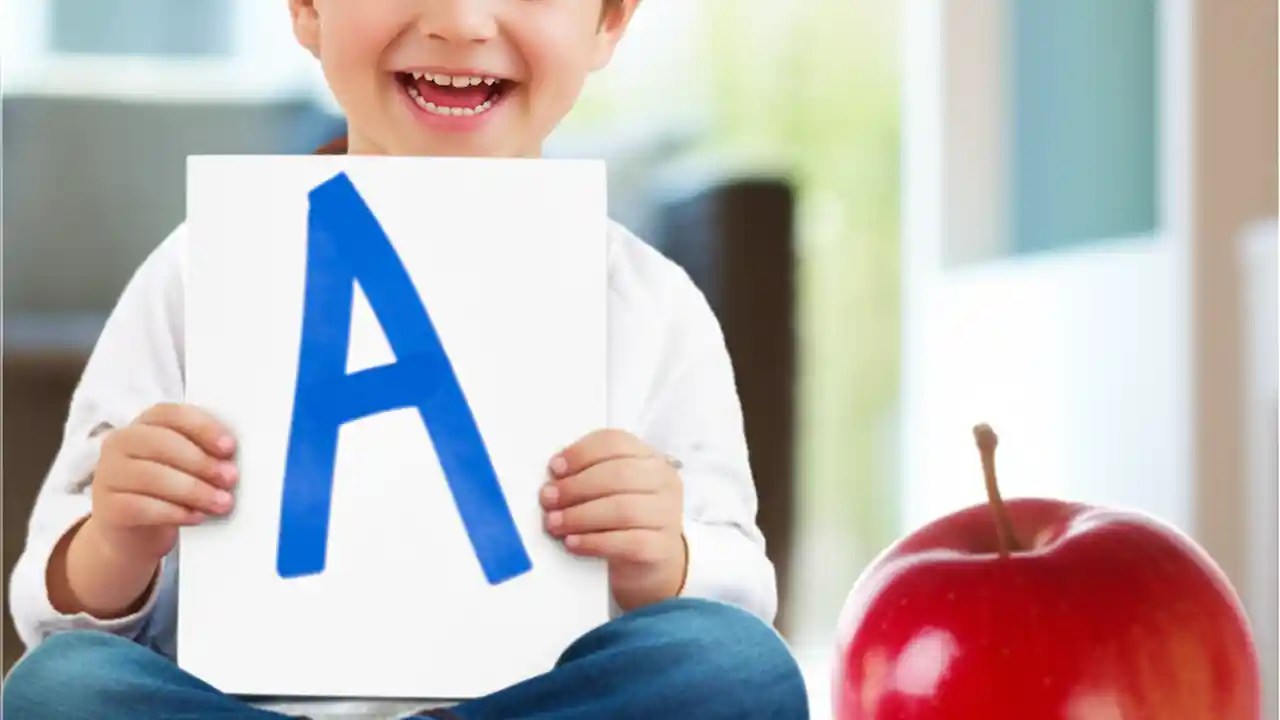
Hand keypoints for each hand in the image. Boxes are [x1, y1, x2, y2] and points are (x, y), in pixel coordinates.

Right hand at [90, 403, 238, 562]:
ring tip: (221, 502)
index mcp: (143, 425)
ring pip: (152, 477)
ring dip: (194, 490)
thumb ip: (202, 453)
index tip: (229, 446)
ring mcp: (108, 475)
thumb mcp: (183, 467)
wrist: (133, 534)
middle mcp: (120, 444)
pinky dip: (174, 512)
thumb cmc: (167, 491)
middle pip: (161, 444)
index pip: (170, 414)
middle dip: (201, 461)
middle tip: (230, 477)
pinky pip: (141, 507)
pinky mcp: (108, 508)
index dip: (202, 427)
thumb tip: (234, 459)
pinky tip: (196, 516)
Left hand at [541, 429, 686, 610]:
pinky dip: (595, 542)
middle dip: (577, 486)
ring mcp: (667, 514)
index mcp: (648, 458)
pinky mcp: (663, 547)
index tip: (555, 467)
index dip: (582, 453)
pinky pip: (628, 542)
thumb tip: (553, 478)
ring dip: (580, 516)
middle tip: (548, 498)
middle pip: (619, 474)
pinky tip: (573, 543)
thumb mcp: (609, 490)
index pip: (617, 443)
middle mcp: (663, 481)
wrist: (650, 562)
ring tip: (554, 523)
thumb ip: (588, 476)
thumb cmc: (621, 520)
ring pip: (623, 509)